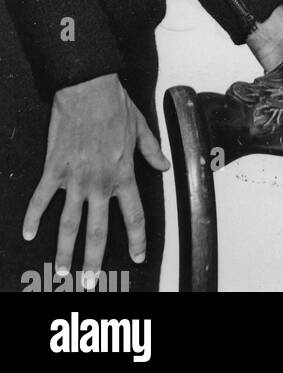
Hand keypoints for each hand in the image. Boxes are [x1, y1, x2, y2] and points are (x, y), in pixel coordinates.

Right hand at [22, 74, 168, 285]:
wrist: (89, 89)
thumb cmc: (115, 105)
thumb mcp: (141, 128)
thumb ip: (152, 152)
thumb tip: (164, 167)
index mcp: (123, 174)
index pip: (134, 215)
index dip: (137, 239)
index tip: (138, 257)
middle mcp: (100, 182)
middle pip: (98, 230)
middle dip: (95, 260)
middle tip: (90, 283)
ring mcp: (76, 179)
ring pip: (69, 224)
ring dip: (65, 250)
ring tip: (62, 271)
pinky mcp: (54, 169)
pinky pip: (41, 199)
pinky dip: (33, 218)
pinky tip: (28, 234)